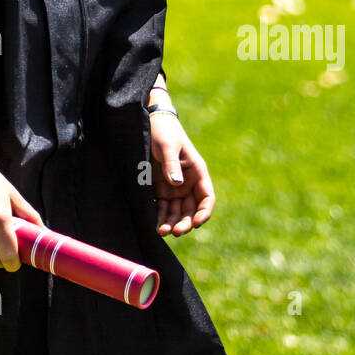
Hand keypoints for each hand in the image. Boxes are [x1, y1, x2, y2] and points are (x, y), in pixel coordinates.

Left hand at [148, 112, 214, 236]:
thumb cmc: (163, 131)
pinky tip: (154, 225)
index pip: (206, 198)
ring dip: (171, 223)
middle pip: (191, 209)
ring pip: (177, 212)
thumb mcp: (167, 145)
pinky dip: (160, 217)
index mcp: (197, 172)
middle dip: (185, 222)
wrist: (148, 122)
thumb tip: (177, 184)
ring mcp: (174, 187)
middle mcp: (188, 183)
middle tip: (175, 231)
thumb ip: (172, 164)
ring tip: (161, 231)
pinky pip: (162, 207)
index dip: (204, 213)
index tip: (196, 224)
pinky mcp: (160, 189)